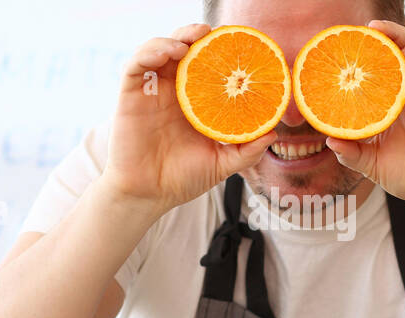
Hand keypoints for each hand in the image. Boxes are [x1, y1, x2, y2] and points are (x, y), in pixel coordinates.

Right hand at [100, 24, 277, 213]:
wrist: (149, 197)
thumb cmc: (182, 179)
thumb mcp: (222, 164)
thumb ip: (248, 150)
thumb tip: (274, 134)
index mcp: (195, 101)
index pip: (206, 65)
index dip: (219, 50)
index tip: (238, 44)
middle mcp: (172, 91)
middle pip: (182, 49)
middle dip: (195, 35)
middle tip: (212, 33)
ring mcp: (150, 91)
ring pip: (158, 49)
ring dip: (174, 38)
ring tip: (191, 42)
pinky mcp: (130, 95)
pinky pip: (135, 64)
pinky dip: (150, 51)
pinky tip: (168, 53)